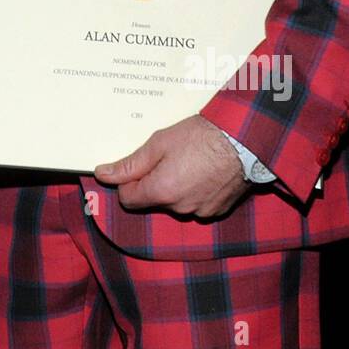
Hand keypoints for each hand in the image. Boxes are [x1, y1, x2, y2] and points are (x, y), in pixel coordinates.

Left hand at [94, 115, 247, 217]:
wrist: (244, 140)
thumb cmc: (202, 137)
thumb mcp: (159, 143)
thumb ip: (130, 163)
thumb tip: (103, 174)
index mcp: (161, 191)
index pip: (128, 198)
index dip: (128, 181)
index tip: (136, 166)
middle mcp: (179, 208)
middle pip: (152, 200)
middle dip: (154, 181)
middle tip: (167, 156)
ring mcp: (200, 211)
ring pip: (175, 202)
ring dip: (176, 186)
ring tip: (189, 161)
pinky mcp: (217, 210)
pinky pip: (196, 204)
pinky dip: (195, 191)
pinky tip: (204, 171)